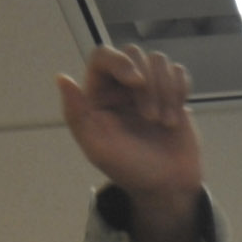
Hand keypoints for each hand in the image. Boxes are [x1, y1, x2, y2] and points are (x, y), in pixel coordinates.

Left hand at [55, 46, 202, 241]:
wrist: (168, 187)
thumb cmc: (131, 170)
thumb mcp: (98, 149)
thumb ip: (76, 114)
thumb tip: (61, 78)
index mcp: (99, 95)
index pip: (102, 56)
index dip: (120, 61)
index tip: (136, 81)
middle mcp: (121, 86)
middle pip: (134, 54)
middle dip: (147, 85)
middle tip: (151, 119)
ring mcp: (148, 87)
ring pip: (158, 60)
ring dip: (165, 91)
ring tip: (164, 123)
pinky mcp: (171, 92)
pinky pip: (177, 71)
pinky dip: (180, 91)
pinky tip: (175, 116)